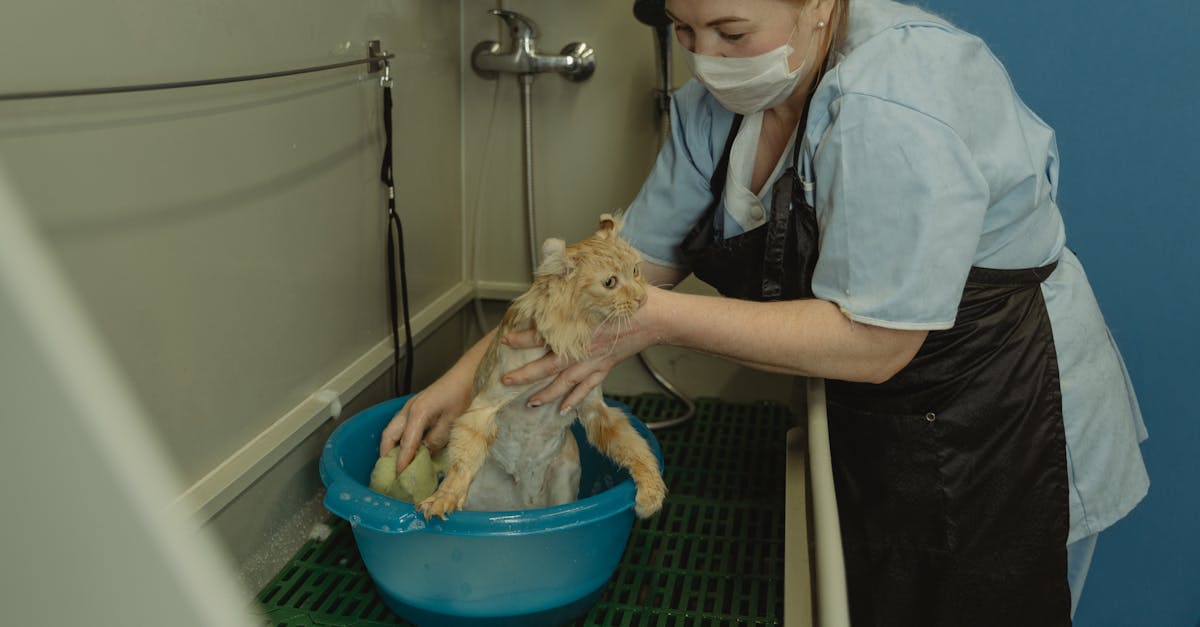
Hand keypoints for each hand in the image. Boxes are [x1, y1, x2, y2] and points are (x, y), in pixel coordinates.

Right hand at [379, 371, 470, 472]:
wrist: (469, 374)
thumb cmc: (464, 394)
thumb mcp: (453, 421)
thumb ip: (437, 438)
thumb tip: (426, 452)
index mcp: (418, 413)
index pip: (406, 443)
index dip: (402, 461)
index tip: (399, 476)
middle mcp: (410, 409)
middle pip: (389, 435)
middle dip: (386, 454)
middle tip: (389, 472)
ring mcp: (411, 406)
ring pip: (392, 429)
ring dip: (391, 446)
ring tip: (395, 463)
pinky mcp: (417, 406)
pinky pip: (401, 425)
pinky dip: (399, 438)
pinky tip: (407, 447)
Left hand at [502, 286, 666, 411]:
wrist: (659, 317)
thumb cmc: (633, 298)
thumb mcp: (604, 282)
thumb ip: (579, 276)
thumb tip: (558, 261)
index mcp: (581, 327)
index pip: (545, 335)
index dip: (524, 339)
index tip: (506, 339)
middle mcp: (585, 348)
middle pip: (549, 366)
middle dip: (526, 375)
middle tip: (506, 380)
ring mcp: (596, 361)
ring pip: (566, 383)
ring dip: (547, 394)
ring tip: (530, 402)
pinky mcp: (606, 366)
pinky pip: (588, 387)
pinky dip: (575, 399)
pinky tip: (564, 409)